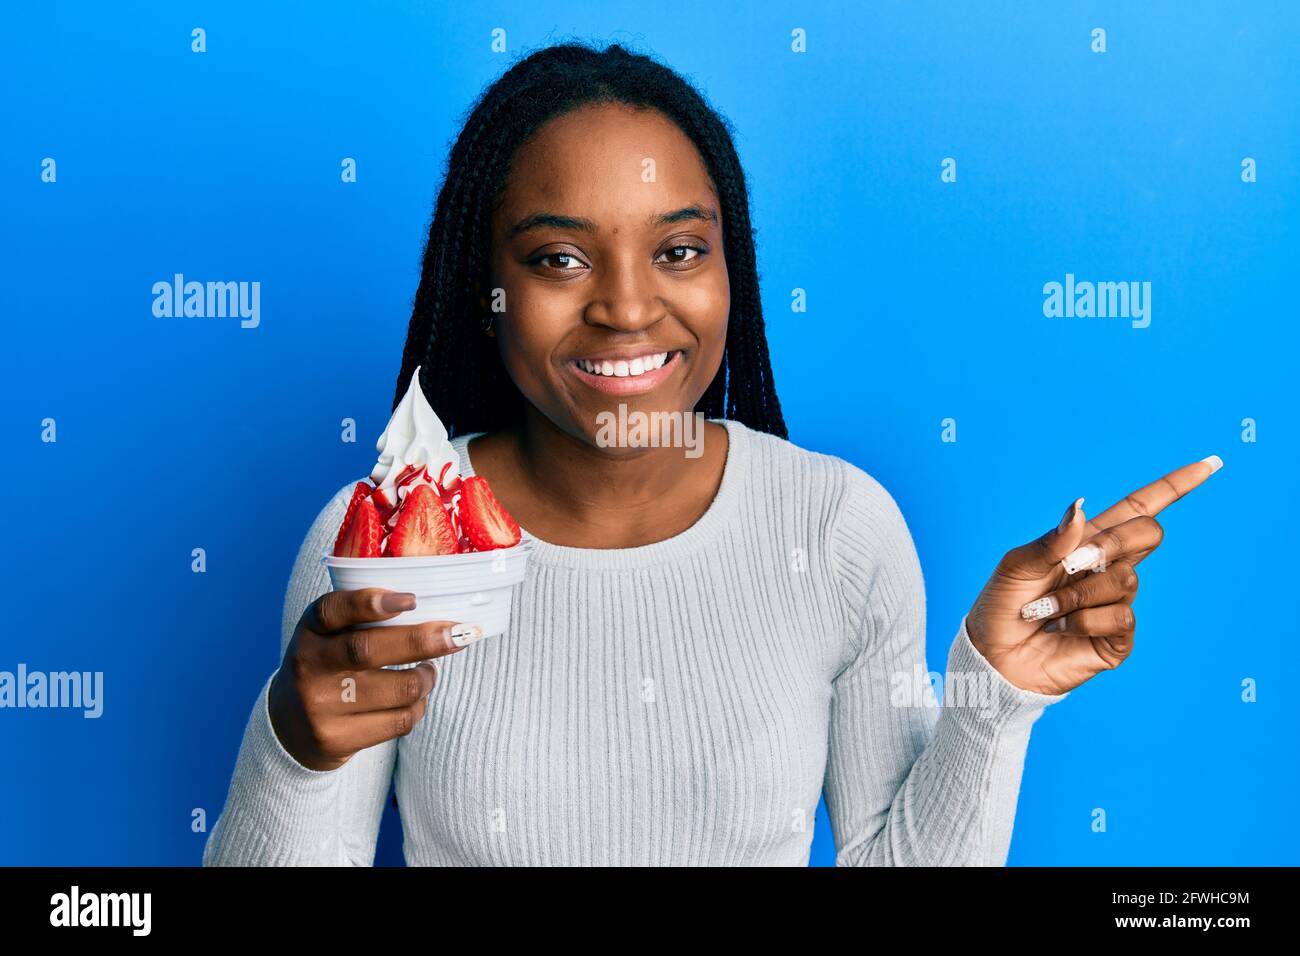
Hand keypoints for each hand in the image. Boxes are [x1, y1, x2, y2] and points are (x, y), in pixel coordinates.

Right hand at [268, 588, 472, 770]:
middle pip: (367, 650)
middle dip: (420, 640)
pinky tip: (415, 699)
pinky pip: (397, 721)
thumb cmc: (330, 666)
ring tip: (429, 671)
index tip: (410, 599)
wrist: (290, 726)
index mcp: (310, 630)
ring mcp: (319, 705)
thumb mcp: (331, 635)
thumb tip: (435, 612)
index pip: (333, 610)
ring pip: (396, 689)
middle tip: (456, 634)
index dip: (370, 602)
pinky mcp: (334, 739)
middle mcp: (308, 665)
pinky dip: (418, 707)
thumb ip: (365, 619)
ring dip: (426, 678)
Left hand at [965, 456, 1221, 695]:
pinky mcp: (1117, 638)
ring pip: (1127, 578)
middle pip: (1149, 534)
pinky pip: (1121, 616)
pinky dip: (1084, 621)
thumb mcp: (1017, 566)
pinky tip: (1061, 629)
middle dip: (1112, 544)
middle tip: (1072, 565)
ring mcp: (1115, 602)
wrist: (993, 657)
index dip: (1175, 486)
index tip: (1210, 463)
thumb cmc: (1001, 607)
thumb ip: (1052, 540)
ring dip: (1077, 593)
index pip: (1140, 508)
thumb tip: (1080, 506)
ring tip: (1046, 610)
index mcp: (1086, 542)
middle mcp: (1107, 569)